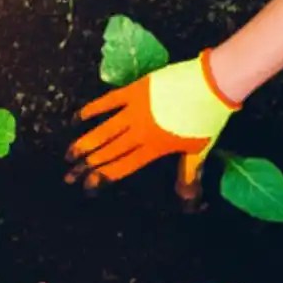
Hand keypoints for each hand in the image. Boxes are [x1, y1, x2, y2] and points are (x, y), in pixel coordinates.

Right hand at [66, 50, 239, 199]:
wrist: (212, 84)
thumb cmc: (208, 118)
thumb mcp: (198, 148)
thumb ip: (188, 171)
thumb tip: (187, 197)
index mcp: (155, 148)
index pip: (123, 166)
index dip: (104, 175)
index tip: (87, 183)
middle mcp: (141, 132)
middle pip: (109, 151)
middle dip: (88, 164)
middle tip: (69, 173)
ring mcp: (136, 111)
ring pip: (105, 130)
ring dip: (85, 142)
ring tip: (70, 153)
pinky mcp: (135, 91)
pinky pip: (108, 102)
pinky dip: (93, 109)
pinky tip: (79, 117)